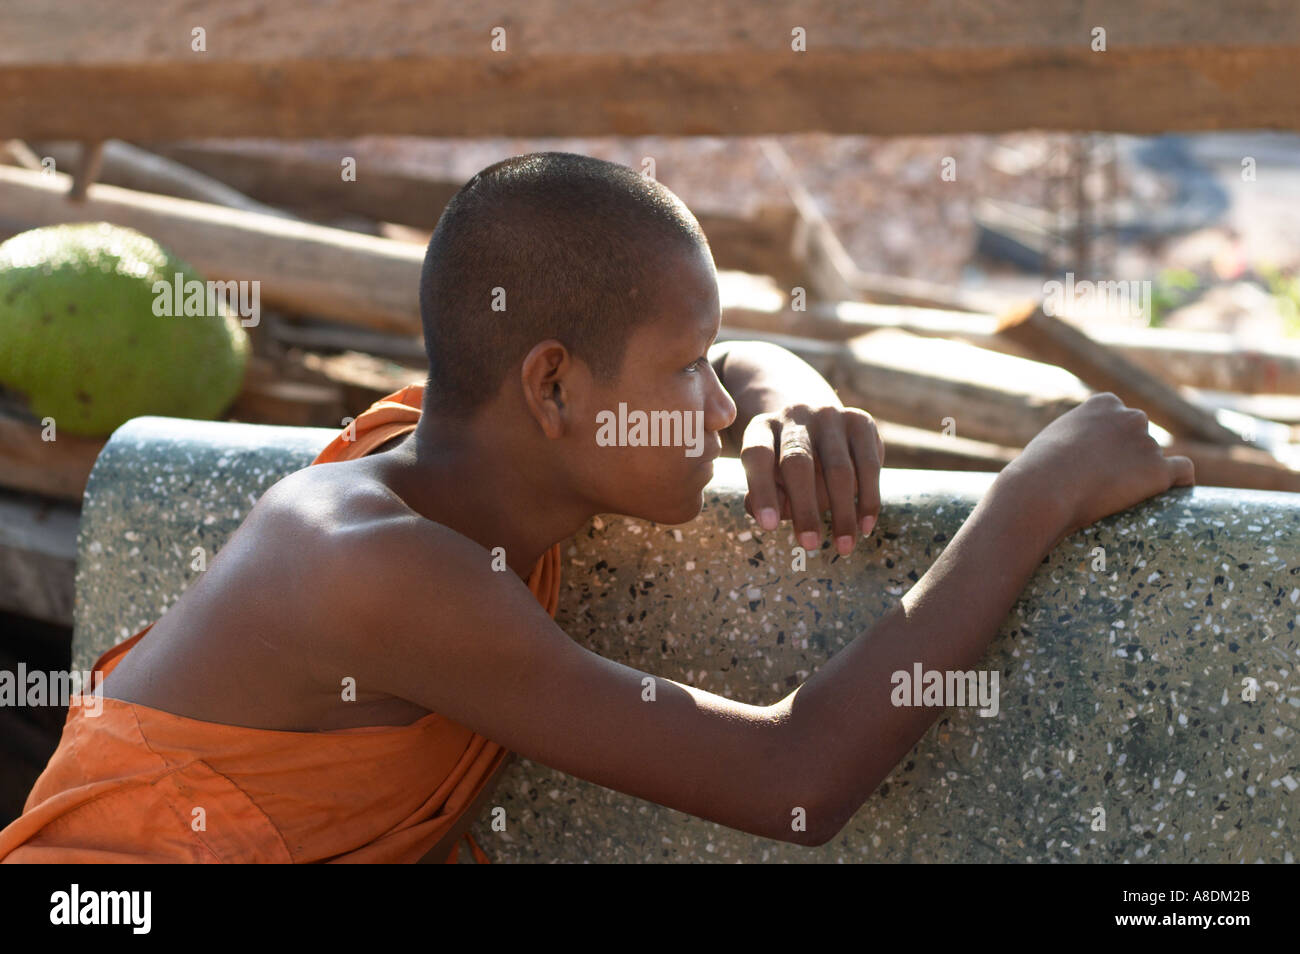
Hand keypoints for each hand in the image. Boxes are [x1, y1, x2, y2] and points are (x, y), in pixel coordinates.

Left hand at [738, 403, 884, 554]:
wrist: (818, 426)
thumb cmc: (785, 465)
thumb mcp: (768, 478)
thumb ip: (761, 497)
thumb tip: (765, 516)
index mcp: (762, 428)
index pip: (757, 456)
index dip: (762, 491)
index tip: (768, 527)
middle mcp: (795, 415)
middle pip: (798, 462)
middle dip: (805, 507)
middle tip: (810, 544)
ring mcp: (830, 415)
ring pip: (839, 469)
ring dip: (842, 513)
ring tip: (844, 547)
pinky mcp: (861, 422)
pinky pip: (869, 466)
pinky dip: (868, 501)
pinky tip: (865, 528)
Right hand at [1007, 392, 1194, 538]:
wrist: (1042, 489)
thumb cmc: (1037, 470)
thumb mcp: (1052, 439)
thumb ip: (1073, 438)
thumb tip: (1075, 455)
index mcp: (1104, 404)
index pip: (1120, 416)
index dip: (1111, 441)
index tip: (1098, 461)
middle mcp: (1131, 417)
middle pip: (1139, 437)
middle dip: (1128, 456)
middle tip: (1105, 484)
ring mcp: (1147, 443)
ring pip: (1155, 459)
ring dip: (1142, 475)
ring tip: (1117, 500)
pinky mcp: (1158, 470)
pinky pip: (1183, 472)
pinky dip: (1182, 482)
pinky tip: (1174, 495)